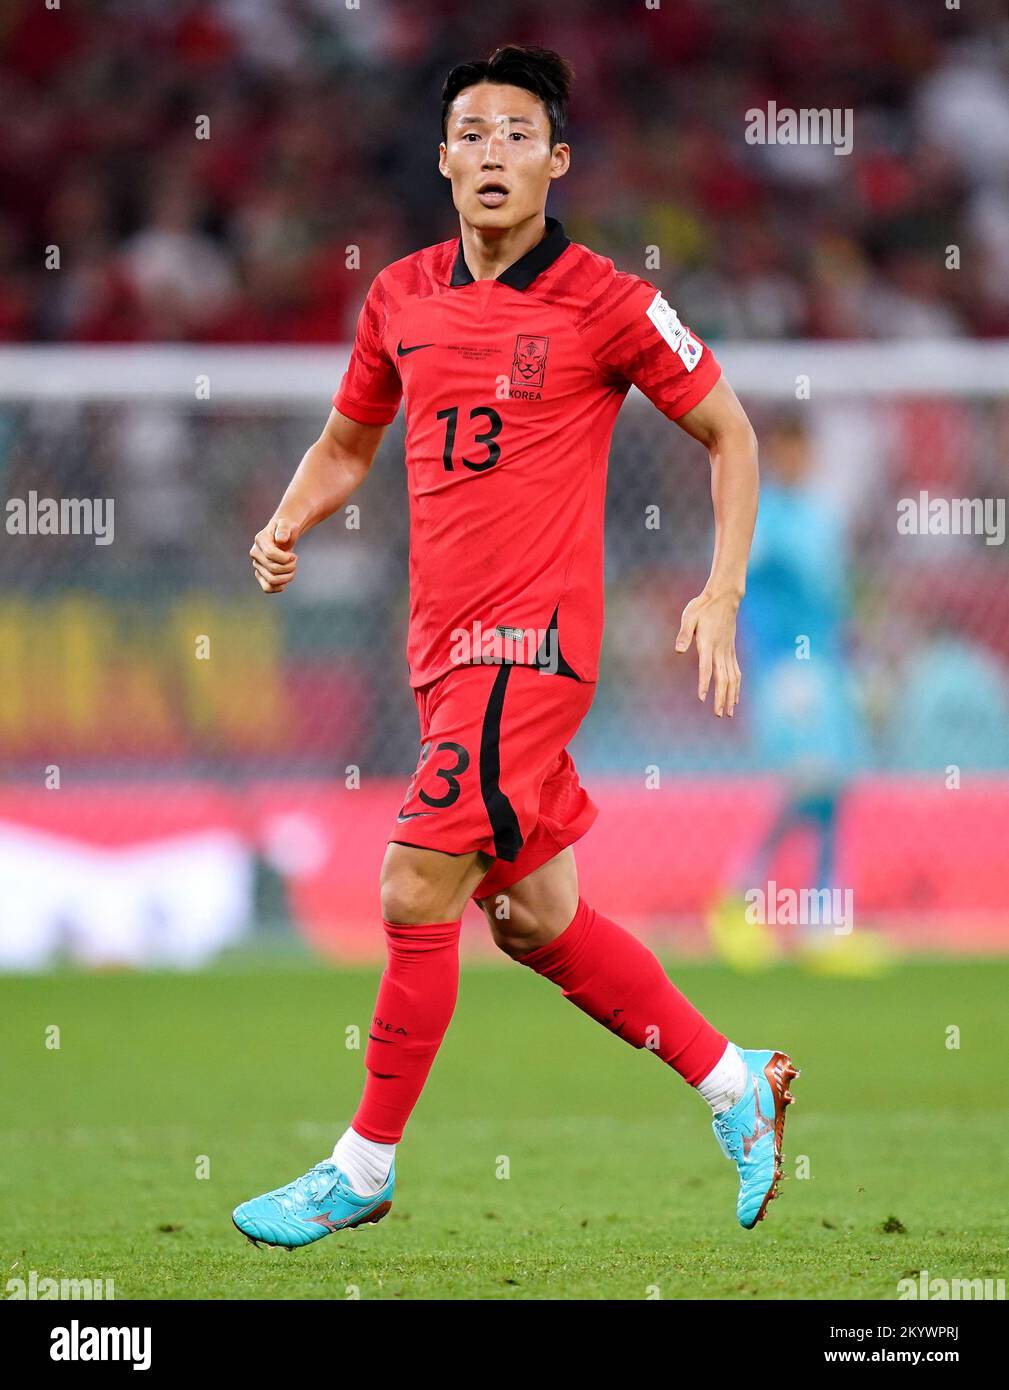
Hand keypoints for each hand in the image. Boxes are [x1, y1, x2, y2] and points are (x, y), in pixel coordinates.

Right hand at [250, 517, 298, 593]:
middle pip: (273, 569)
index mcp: (260, 540)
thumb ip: (284, 529)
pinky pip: (267, 588)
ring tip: (293, 569)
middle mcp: (255, 553)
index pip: (270, 554)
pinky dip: (279, 587)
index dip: (286, 558)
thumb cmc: (286, 528)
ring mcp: (257, 565)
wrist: (283, 535)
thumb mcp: (287, 524)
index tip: (294, 556)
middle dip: (289, 567)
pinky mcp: (261, 574)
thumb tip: (280, 539)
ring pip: (271, 580)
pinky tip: (286, 580)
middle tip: (295, 561)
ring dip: (287, 578)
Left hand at [675, 589, 741, 717]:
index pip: (706, 668)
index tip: (702, 699)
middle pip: (723, 678)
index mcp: (708, 644)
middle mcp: (721, 650)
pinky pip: (736, 672)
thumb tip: (678, 650)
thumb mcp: (689, 617)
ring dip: (731, 696)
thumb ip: (684, 634)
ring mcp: (728, 651)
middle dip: (721, 698)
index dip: (704, 683)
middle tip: (719, 714)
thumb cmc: (703, 606)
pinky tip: (735, 697)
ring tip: (729, 713)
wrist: (724, 597)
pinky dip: (736, 686)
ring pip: (732, 678)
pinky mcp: (731, 650)